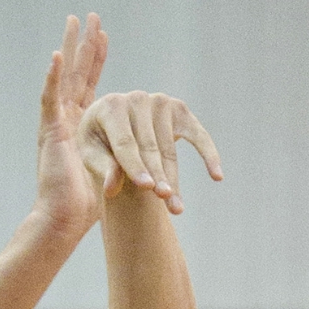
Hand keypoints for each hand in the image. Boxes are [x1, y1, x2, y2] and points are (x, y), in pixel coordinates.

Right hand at [35, 13, 108, 234]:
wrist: (65, 219)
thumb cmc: (83, 203)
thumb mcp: (110, 171)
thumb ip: (121, 158)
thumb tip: (140, 157)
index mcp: (80, 125)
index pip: (88, 85)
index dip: (95, 61)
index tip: (104, 36)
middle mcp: (66, 119)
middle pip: (75, 74)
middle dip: (83, 46)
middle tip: (89, 17)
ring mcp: (56, 123)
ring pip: (63, 79)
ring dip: (69, 50)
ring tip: (75, 23)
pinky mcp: (49, 132)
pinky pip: (50, 99)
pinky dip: (51, 77)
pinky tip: (55, 57)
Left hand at [78, 90, 221, 214]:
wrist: (112, 124)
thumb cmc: (99, 143)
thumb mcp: (92, 156)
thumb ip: (103, 169)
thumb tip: (112, 188)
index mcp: (111, 107)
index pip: (125, 143)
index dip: (135, 166)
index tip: (147, 188)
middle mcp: (136, 99)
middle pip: (149, 148)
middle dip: (158, 177)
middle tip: (165, 201)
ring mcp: (160, 102)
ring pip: (169, 150)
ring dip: (174, 180)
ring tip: (176, 209)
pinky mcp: (178, 109)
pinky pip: (196, 134)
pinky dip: (208, 154)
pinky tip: (217, 176)